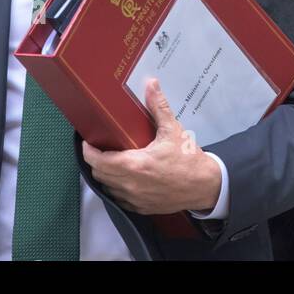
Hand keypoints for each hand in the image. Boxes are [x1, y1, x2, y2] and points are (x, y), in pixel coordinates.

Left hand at [81, 78, 221, 215]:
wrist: (205, 185)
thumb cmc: (189, 160)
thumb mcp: (173, 130)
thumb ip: (158, 106)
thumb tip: (151, 85)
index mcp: (135, 165)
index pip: (98, 161)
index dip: (88, 151)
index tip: (88, 143)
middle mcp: (131, 185)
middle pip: (99, 174)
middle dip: (96, 161)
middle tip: (100, 148)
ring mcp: (135, 199)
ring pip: (108, 188)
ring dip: (106, 175)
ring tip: (112, 161)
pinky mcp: (142, 207)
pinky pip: (120, 199)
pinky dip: (118, 188)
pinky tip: (126, 177)